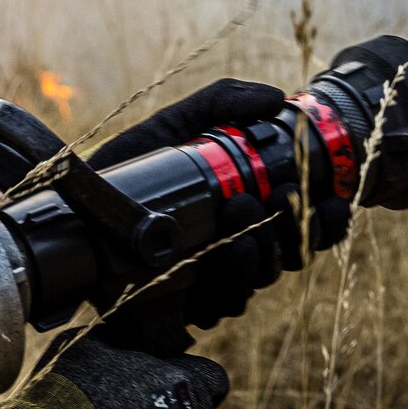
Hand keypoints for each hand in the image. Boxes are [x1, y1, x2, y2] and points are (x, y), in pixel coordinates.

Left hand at [87, 80, 350, 339]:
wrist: (72, 210)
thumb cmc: (126, 170)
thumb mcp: (174, 126)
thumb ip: (222, 104)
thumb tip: (275, 97)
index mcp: (246, 209)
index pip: (304, 221)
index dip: (329, 217)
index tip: (335, 200)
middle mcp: (236, 248)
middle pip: (292, 254)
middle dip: (298, 231)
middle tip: (285, 201)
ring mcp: (212, 281)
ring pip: (260, 280)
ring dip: (261, 254)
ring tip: (238, 222)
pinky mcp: (184, 311)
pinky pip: (221, 309)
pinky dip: (225, 289)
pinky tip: (212, 266)